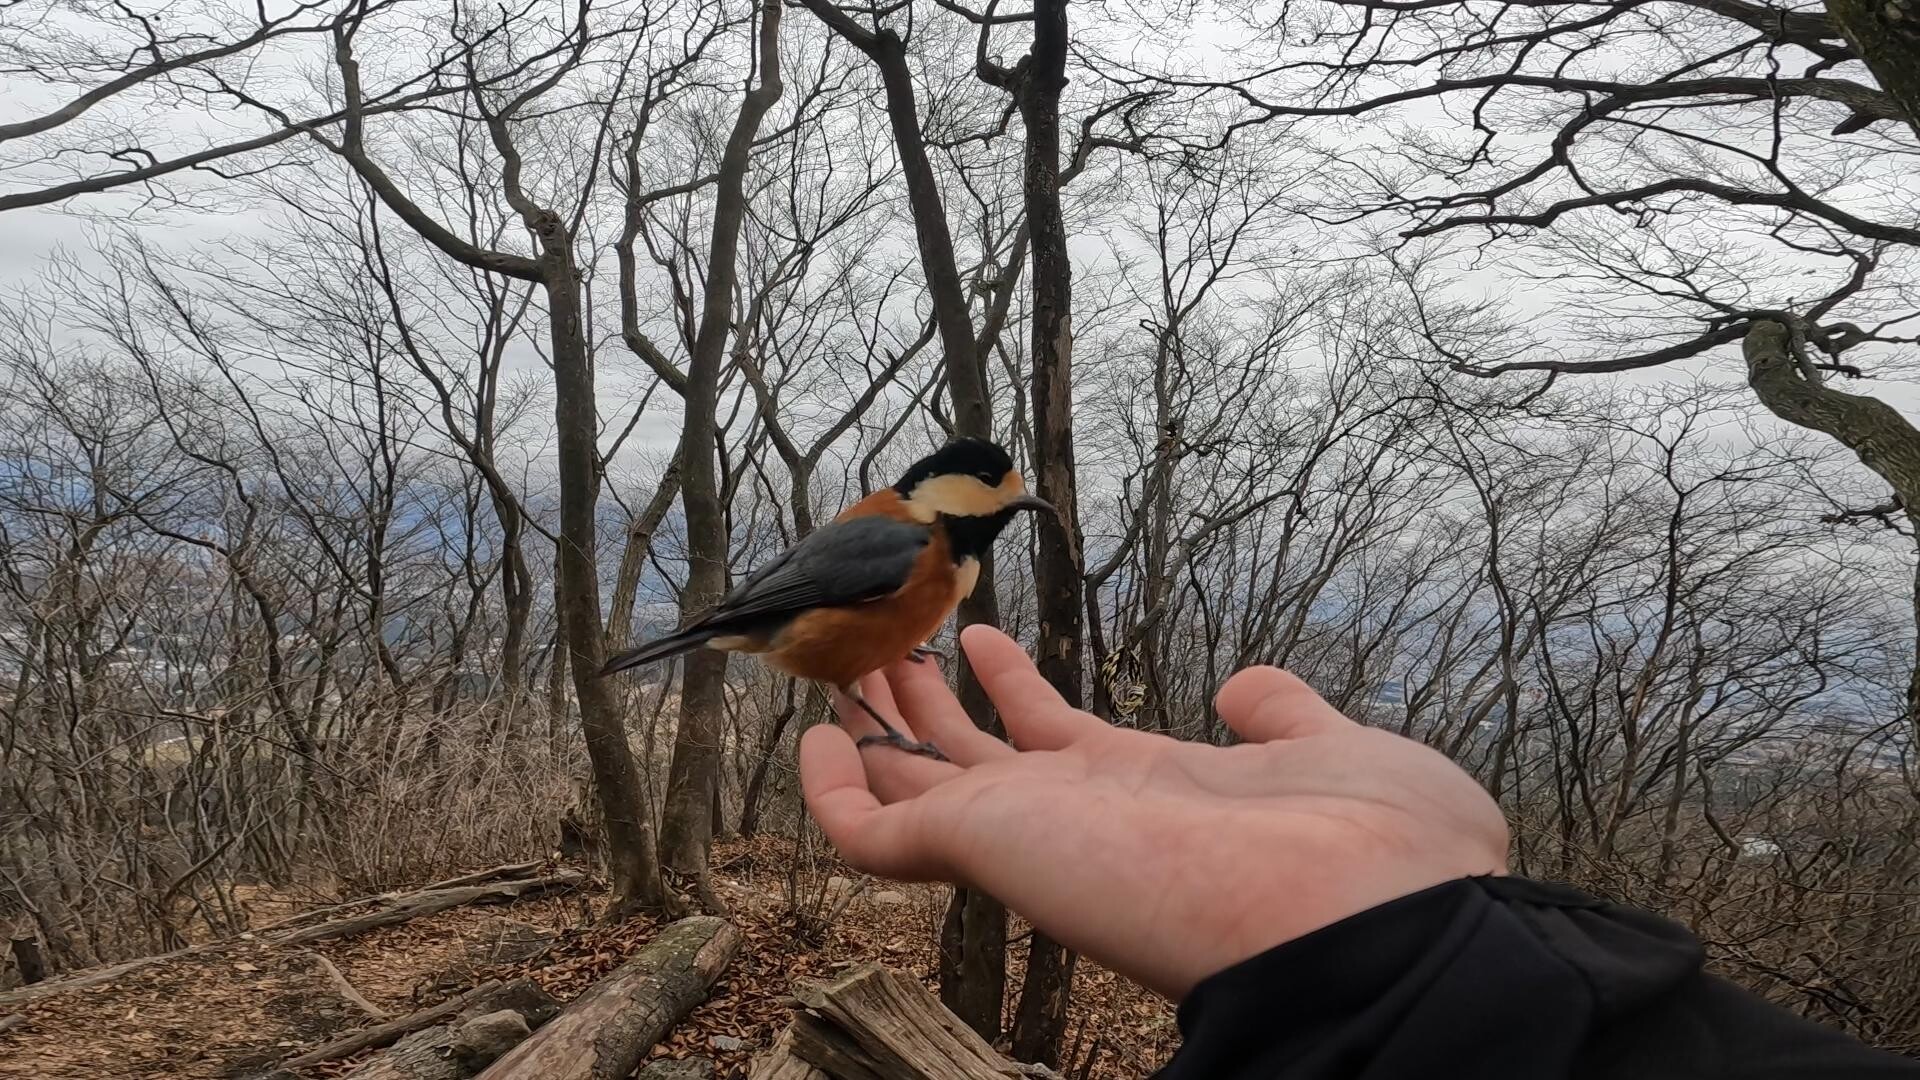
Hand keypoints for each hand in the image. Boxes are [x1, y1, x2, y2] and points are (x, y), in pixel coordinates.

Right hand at [800, 624, 1509, 999]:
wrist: (1362, 920)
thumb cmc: (1372, 847)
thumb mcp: (1333, 749)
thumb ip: (1285, 717)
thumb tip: (1246, 690)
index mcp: (1146, 787)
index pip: (1056, 736)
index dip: (1014, 685)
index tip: (982, 634)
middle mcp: (1076, 813)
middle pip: (973, 758)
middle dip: (926, 705)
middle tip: (878, 649)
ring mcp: (1026, 836)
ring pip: (915, 785)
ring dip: (868, 726)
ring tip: (828, 670)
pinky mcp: (983, 853)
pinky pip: (874, 832)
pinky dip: (834, 793)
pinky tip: (812, 738)